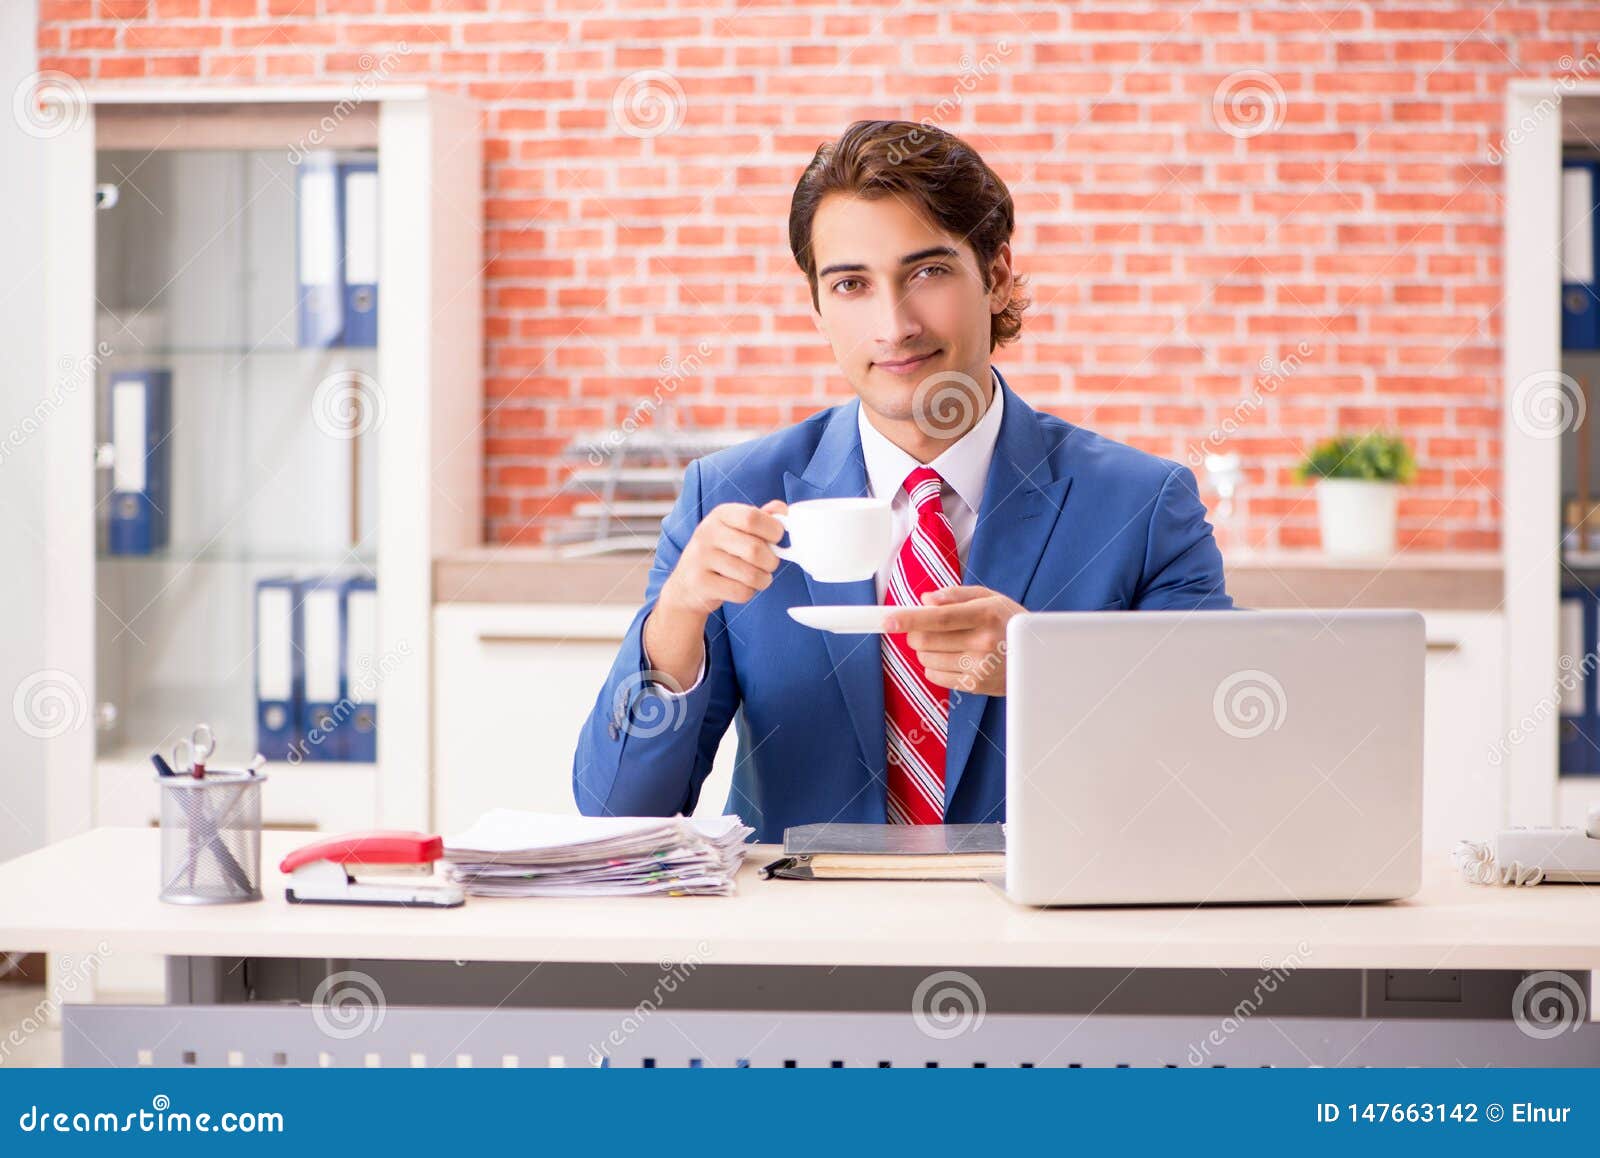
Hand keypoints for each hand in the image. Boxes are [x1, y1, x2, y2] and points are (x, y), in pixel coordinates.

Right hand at [658, 500, 786, 618]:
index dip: (773, 531)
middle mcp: (707, 532)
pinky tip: (742, 587)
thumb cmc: (722, 553)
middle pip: (755, 549)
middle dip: (771, 561)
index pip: (753, 517)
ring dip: (763, 580)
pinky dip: (749, 593)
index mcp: (720, 514)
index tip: (776, 539)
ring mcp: (701, 558)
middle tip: (769, 564)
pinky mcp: (700, 583)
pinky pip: (740, 592)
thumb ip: (762, 518)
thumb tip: (783, 510)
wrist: (687, 584)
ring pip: (751, 574)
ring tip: (758, 578)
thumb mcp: (737, 529)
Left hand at [883, 585, 1024, 696]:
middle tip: (924, 627)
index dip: (910, 618)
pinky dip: (933, 666)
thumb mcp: (990, 598)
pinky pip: (934, 676)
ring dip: (925, 650)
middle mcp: (982, 642)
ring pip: (926, 659)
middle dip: (915, 632)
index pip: (939, 617)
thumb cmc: (1009, 621)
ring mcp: (979, 667)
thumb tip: (925, 600)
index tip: (888, 620)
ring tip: (946, 643)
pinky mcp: (975, 685)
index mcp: (985, 614)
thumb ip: (955, 595)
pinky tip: (952, 657)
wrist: (1038, 657)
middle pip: (925, 640)